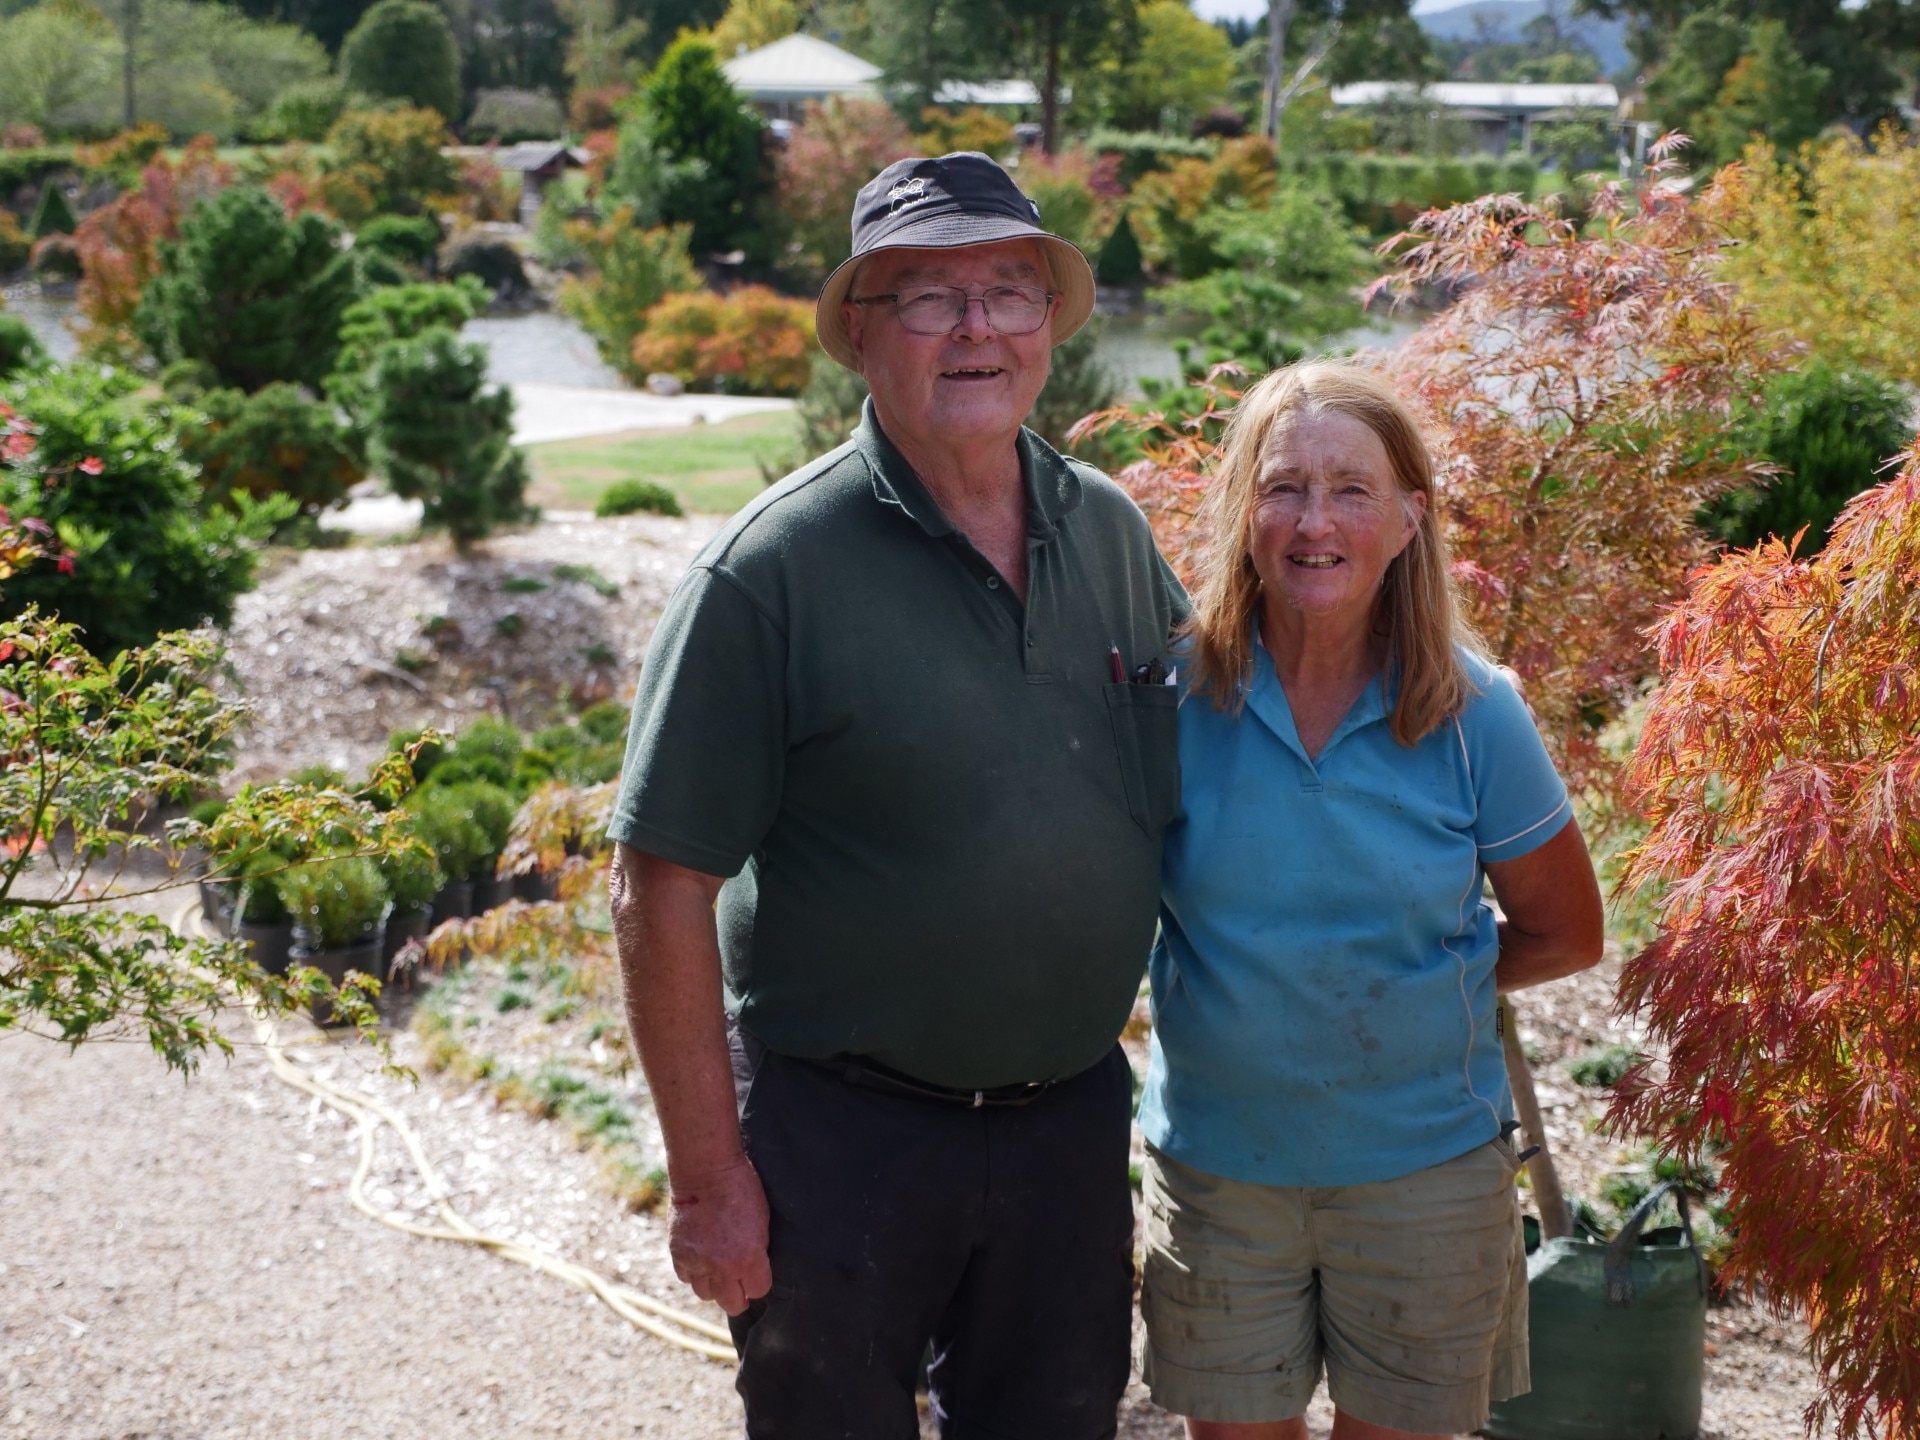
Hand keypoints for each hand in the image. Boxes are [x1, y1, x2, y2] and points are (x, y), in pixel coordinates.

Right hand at [666, 1153, 772, 1316]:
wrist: (706, 1171)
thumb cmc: (741, 1188)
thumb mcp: (762, 1222)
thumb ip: (758, 1252)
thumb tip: (754, 1272)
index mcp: (749, 1258)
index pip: (759, 1291)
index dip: (759, 1282)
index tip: (757, 1273)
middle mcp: (723, 1267)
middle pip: (733, 1304)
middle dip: (739, 1295)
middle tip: (739, 1281)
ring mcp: (698, 1262)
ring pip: (706, 1294)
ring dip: (714, 1284)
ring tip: (718, 1266)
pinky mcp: (678, 1254)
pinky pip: (686, 1277)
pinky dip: (693, 1271)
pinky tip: (700, 1257)